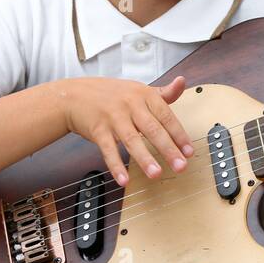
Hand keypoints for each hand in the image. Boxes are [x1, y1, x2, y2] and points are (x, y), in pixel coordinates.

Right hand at [60, 75, 196, 186]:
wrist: (73, 95)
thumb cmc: (111, 94)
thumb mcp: (138, 89)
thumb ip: (163, 93)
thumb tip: (182, 82)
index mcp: (144, 95)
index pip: (166, 116)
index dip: (179, 134)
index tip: (189, 151)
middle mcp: (130, 105)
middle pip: (152, 129)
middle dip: (168, 149)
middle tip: (181, 166)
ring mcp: (113, 117)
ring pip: (131, 140)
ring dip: (144, 159)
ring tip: (156, 174)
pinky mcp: (97, 130)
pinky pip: (108, 150)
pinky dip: (115, 165)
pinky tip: (123, 179)